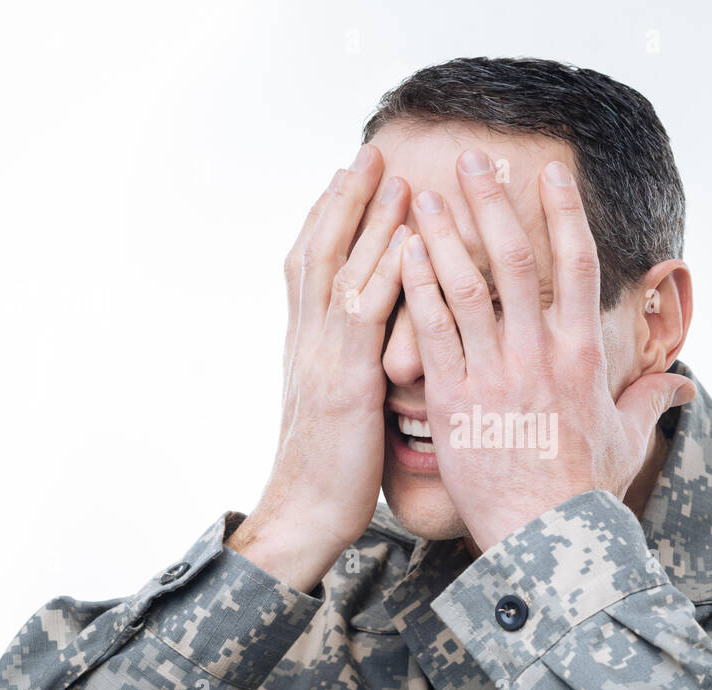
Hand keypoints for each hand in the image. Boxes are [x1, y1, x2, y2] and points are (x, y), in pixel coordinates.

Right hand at [229, 144, 409, 590]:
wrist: (303, 516)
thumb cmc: (330, 474)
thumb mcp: (338, 409)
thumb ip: (350, 369)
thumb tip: (369, 352)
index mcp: (305, 346)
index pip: (309, 266)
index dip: (326, 217)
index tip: (345, 178)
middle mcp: (307, 340)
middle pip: (319, 249)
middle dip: (343, 198)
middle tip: (367, 152)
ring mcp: (323, 357)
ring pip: (339, 268)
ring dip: (364, 216)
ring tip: (388, 172)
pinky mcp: (348, 382)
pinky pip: (367, 312)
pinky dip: (384, 269)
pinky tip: (408, 237)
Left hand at [399, 150, 693, 551]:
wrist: (546, 540)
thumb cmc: (586, 491)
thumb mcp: (627, 439)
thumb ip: (650, 401)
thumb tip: (683, 385)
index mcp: (581, 354)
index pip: (575, 264)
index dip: (562, 211)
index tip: (548, 173)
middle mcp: (538, 353)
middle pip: (515, 259)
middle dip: (492, 203)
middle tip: (471, 159)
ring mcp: (493, 374)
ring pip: (466, 287)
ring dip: (445, 233)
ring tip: (425, 192)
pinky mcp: (453, 400)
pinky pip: (431, 332)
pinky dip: (417, 287)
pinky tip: (404, 253)